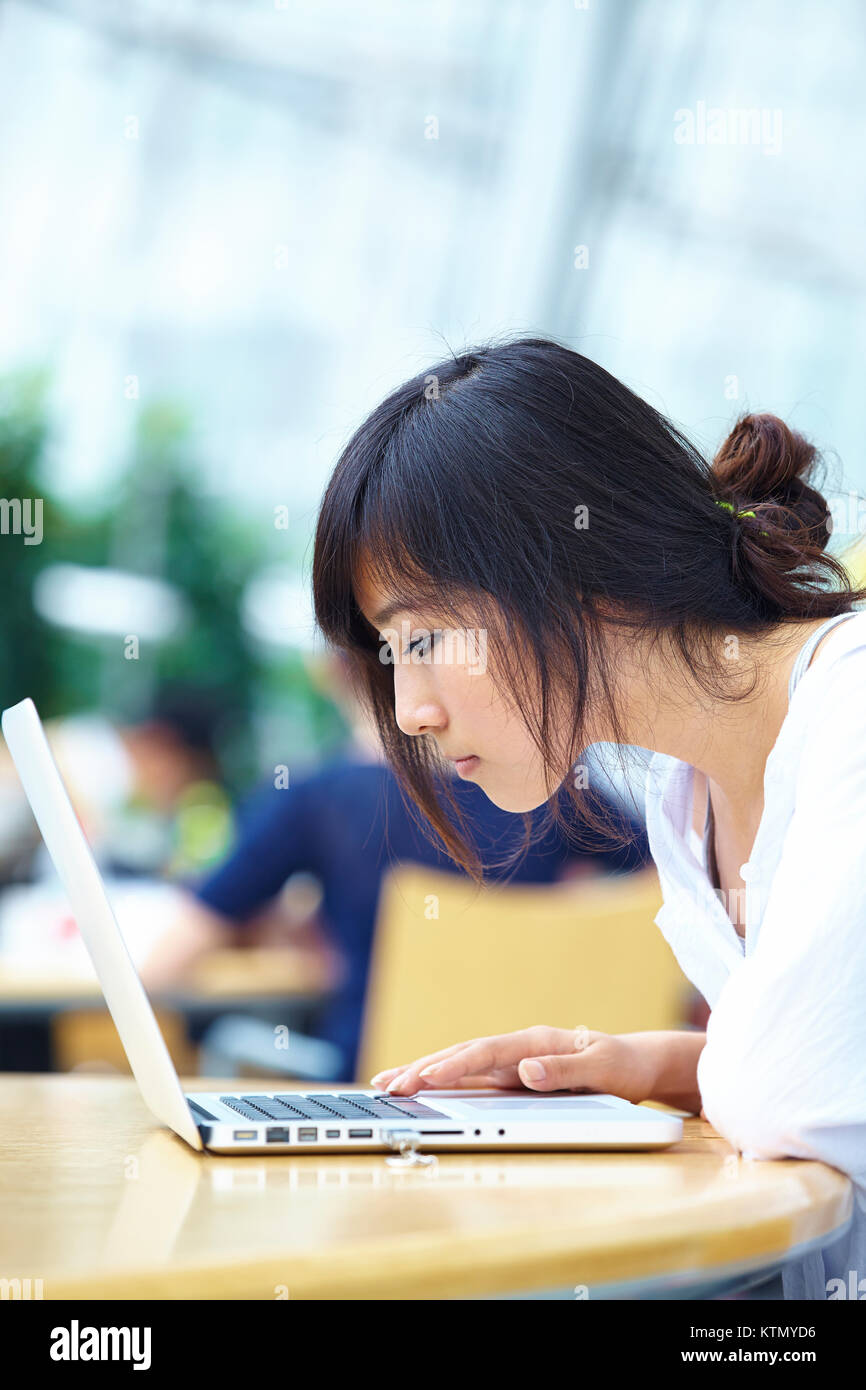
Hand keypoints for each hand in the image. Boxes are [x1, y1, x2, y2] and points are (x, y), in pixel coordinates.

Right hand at [370, 1025, 655, 1103]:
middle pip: (464, 1054)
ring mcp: (515, 1060)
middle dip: (424, 1067)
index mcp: (536, 1041)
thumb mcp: (603, 1070)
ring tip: (387, 1082)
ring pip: (462, 1063)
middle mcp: (520, 1047)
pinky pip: (473, 1077)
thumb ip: (564, 1071)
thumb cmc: (623, 1066)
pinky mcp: (515, 1075)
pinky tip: (422, 1087)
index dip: (454, 1064)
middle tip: (387, 1084)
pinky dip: (444, 1080)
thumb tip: (525, 1072)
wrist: (639, 1064)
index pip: (486, 1052)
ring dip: (425, 1071)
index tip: (425, 1077)